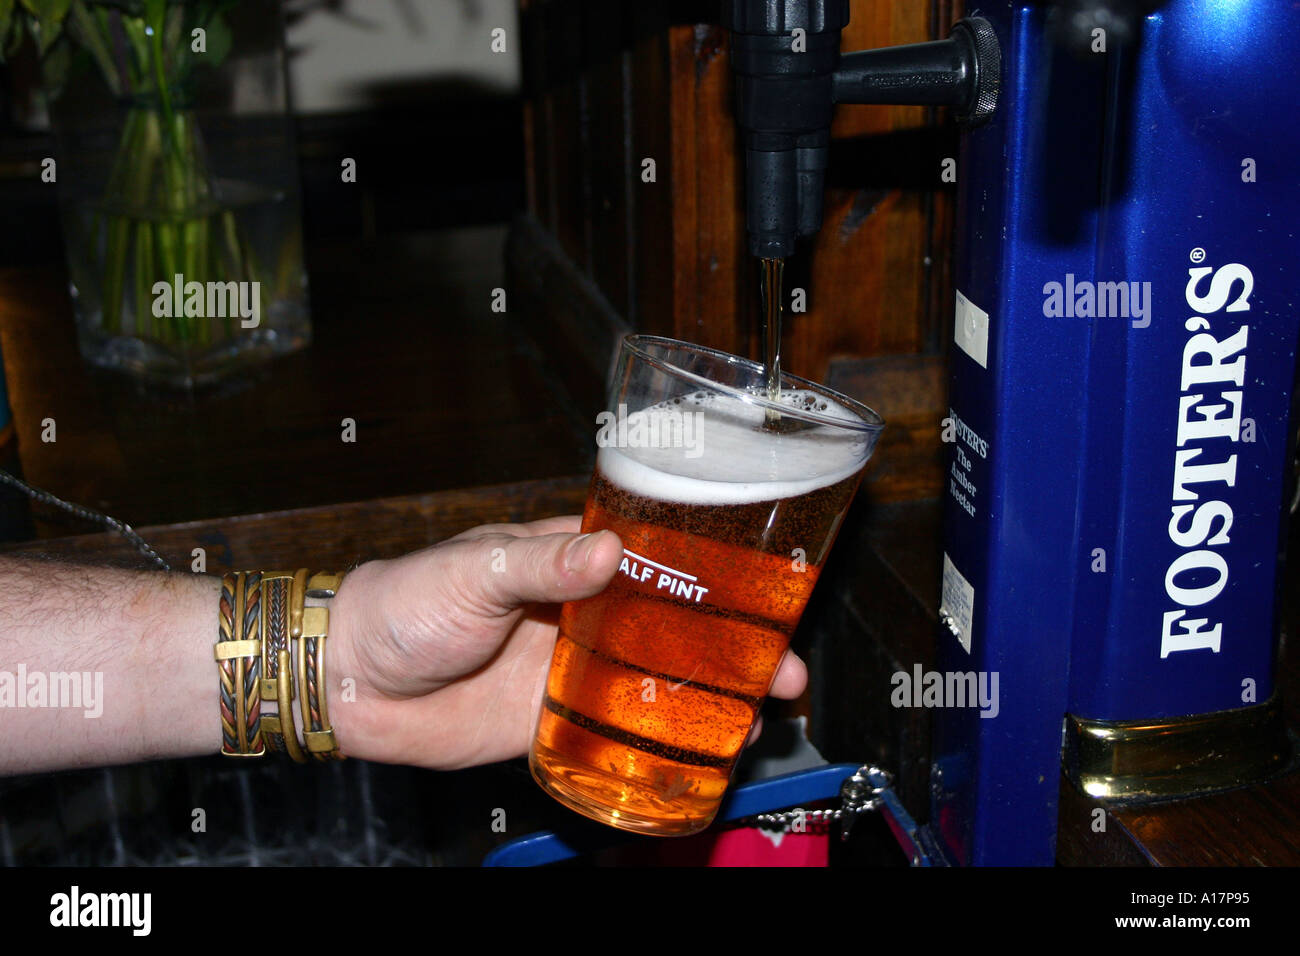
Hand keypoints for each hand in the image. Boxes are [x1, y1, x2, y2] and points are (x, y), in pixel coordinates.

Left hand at [326, 516, 808, 768]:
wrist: (352, 679)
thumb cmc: (405, 600)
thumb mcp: (474, 568)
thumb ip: (540, 562)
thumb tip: (606, 550)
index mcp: (570, 558)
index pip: (658, 556)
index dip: (714, 570)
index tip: (767, 583)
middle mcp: (583, 611)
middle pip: (674, 623)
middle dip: (733, 642)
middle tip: (785, 665)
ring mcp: (573, 667)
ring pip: (657, 679)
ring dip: (709, 694)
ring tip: (760, 711)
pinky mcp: (553, 719)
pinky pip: (616, 730)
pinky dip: (658, 741)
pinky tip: (699, 750)